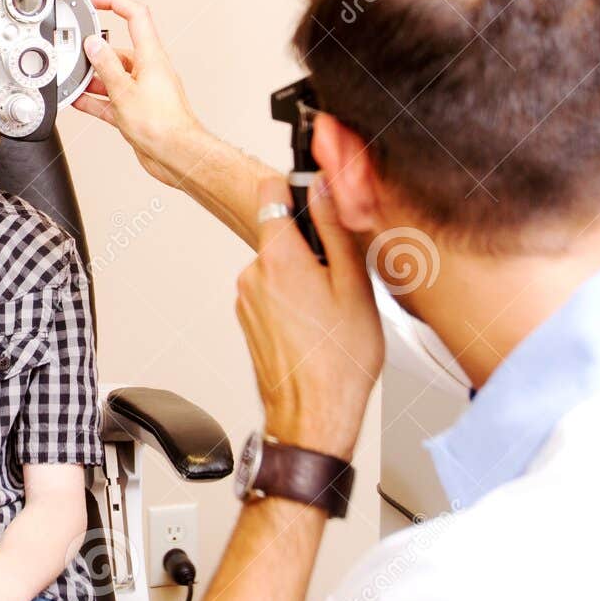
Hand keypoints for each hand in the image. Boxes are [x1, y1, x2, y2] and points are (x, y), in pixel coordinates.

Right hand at [72, 0, 203, 189]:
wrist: (175, 154)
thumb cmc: (162, 124)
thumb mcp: (124, 90)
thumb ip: (106, 66)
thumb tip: (94, 45)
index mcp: (151, 56)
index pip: (136, 15)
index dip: (115, 2)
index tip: (95, 1)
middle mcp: (149, 69)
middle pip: (119, 49)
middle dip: (95, 52)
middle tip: (77, 54)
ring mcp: (143, 89)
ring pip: (113, 75)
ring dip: (94, 78)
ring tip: (75, 82)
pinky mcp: (137, 109)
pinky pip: (112, 98)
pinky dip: (96, 98)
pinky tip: (82, 100)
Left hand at [234, 176, 382, 460]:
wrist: (313, 414)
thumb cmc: (339, 361)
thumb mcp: (353, 284)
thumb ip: (335, 228)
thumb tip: (323, 186)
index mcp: (279, 258)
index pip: (270, 192)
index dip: (296, 189)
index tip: (318, 199)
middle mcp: (253, 274)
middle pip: (280, 233)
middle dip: (309, 244)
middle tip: (341, 277)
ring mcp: (246, 298)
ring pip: (279, 265)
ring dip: (303, 276)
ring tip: (331, 311)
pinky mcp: (247, 319)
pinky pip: (272, 292)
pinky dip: (292, 299)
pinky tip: (316, 326)